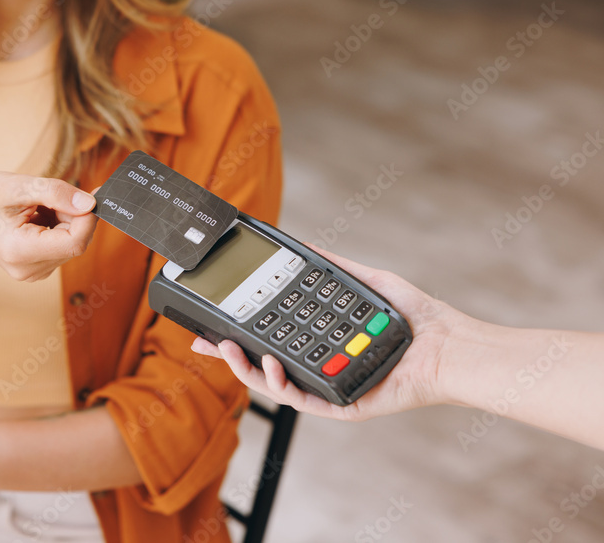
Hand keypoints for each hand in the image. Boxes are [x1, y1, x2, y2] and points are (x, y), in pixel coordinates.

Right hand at [0, 173, 97, 281]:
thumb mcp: (18, 185)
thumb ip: (55, 193)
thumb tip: (89, 204)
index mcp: (19, 251)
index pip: (75, 242)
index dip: (87, 218)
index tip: (87, 194)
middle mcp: (28, 270)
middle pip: (75, 243)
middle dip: (73, 216)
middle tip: (49, 196)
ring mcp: (33, 272)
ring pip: (72, 244)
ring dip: (65, 220)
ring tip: (36, 207)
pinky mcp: (38, 268)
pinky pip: (63, 246)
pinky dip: (59, 227)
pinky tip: (36, 218)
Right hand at [191, 245, 464, 421]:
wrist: (450, 346)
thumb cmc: (417, 318)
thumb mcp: (367, 283)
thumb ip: (334, 267)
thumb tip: (306, 247)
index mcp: (322, 343)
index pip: (271, 338)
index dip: (241, 333)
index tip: (214, 322)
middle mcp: (321, 368)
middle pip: (263, 365)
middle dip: (229, 355)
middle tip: (203, 342)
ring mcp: (329, 388)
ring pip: (275, 386)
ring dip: (246, 370)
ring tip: (229, 351)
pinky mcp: (342, 405)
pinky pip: (303, 399)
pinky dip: (280, 384)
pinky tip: (268, 364)